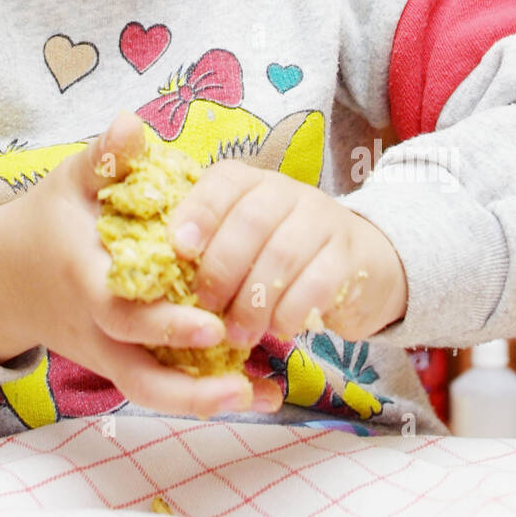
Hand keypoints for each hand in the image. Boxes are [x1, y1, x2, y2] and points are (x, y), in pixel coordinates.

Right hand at [15, 111, 283, 417]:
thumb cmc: (47, 222)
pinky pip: (159, 388)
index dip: (165, 324)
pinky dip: (203, 395)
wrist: (5, 277)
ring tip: (259, 396)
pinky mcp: (118, 363)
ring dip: (203, 401)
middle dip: (189, 384)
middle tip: (242, 377)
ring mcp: (106, 353)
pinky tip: (253, 392)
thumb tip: (131, 123)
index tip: (211, 326)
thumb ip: (104, 158)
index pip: (121, 313)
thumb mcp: (69, 183)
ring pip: (151, 391)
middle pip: (138, 373)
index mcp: (85, 280)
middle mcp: (95, 328)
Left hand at [165, 160, 407, 349]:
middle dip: (223, 268)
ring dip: (254, 300)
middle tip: (207, 308)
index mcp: (250, 182)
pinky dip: (292, 310)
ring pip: (282, 253)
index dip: (199, 213)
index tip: (179, 249)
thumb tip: (156, 272)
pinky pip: (318, 281)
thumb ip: (204, 247)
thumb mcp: (240, 242)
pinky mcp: (349, 255)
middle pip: (251, 220)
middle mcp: (286, 191)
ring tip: (239, 333)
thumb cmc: (277, 256)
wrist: (360, 264)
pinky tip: (279, 330)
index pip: (223, 183)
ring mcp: (322, 219)